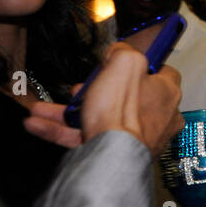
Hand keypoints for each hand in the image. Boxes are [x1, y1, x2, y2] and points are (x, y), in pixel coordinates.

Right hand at [26, 43, 183, 152]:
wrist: (109, 155)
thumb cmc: (121, 112)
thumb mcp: (125, 63)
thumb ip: (124, 52)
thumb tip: (120, 51)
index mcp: (166, 93)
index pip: (162, 73)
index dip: (139, 66)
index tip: (118, 63)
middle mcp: (159, 117)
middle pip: (124, 95)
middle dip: (95, 90)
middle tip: (80, 87)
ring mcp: (139, 138)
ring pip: (100, 117)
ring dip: (68, 112)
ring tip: (44, 108)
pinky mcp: (118, 153)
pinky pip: (87, 138)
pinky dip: (62, 131)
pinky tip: (38, 123)